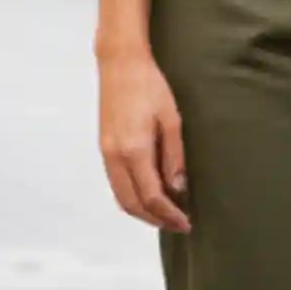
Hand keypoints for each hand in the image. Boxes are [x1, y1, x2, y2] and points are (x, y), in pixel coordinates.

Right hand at [97, 52, 190, 232]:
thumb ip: (174, 157)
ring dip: (142, 212)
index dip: (169, 215)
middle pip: (132, 204)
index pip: (152, 197)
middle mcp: (115, 157)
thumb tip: (178, 189)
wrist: (120, 64)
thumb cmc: (151, 86)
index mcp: (134, 151)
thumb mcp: (172, 120)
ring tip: (165, 215)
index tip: (186, 223)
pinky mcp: (104, 148)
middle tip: (178, 225)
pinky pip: (116, 183)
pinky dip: (132, 197)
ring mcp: (106, 153)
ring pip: (121, 197)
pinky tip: (149, 195)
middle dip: (155, 220)